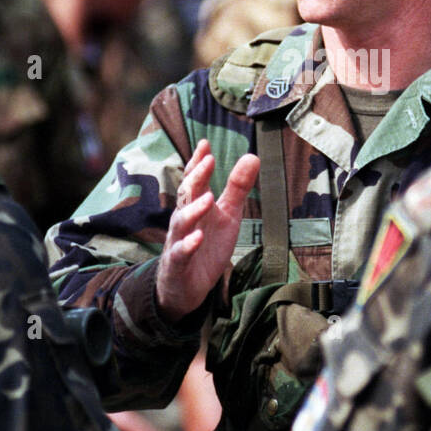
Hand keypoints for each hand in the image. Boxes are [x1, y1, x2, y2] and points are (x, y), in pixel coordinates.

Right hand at [156, 139, 259, 321]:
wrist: (187, 287)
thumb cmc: (206, 245)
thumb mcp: (227, 215)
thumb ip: (237, 188)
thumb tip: (253, 156)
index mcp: (196, 206)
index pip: (194, 180)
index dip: (198, 162)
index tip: (205, 144)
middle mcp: (184, 220)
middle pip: (186, 195)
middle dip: (196, 177)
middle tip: (208, 161)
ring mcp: (178, 241)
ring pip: (181, 222)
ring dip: (193, 209)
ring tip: (208, 198)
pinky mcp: (178, 264)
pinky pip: (181, 252)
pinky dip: (188, 245)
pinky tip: (197, 238)